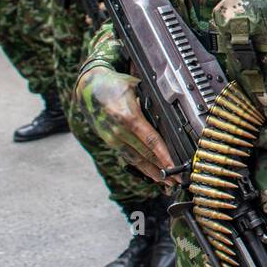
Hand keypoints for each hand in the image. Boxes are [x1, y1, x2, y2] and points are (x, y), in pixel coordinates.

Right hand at [75, 66, 172, 183]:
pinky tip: (151, 173)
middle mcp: (119, 131)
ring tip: (167, 182)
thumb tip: (170, 112)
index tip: (174, 164)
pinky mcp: (110, 141)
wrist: (89, 88)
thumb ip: (151, 101)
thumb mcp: (135, 87)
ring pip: (136, 159)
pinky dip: (141, 166)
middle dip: (162, 168)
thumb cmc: (114, 84)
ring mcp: (113, 138)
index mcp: (127, 116)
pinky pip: (128, 156)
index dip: (163, 154)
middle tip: (178, 179)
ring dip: (152, 172)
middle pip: (144, 154)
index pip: (150, 139)